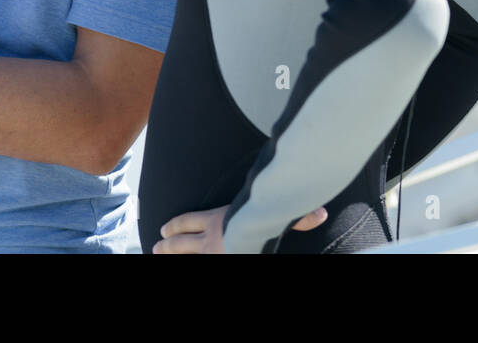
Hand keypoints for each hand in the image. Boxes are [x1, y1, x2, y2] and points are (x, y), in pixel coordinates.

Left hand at [153, 204, 328, 253]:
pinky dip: (179, 263)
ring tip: (156, 253)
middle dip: (168, 241)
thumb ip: (296, 218)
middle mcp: (207, 236)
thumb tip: (321, 213)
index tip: (167, 225)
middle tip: (156, 244)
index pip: (191, 220)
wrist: (249, 239)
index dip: (179, 223)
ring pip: (180, 252)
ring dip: (167, 253)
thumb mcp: (277, 218)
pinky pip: (190, 264)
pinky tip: (166, 264)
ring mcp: (206, 252)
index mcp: (217, 220)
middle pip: (180, 238)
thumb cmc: (261, 225)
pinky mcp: (211, 260)